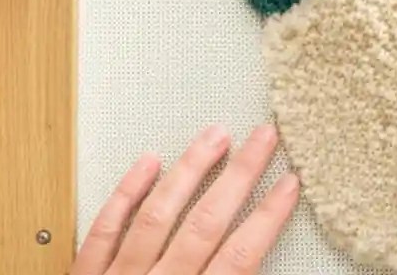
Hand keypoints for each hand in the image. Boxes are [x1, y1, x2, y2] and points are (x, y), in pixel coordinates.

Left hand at [71, 124, 298, 274]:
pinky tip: (147, 163)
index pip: (241, 257)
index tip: (291, 185)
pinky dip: (126, 193)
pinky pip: (105, 229)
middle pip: (206, 224)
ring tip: (215, 135)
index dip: (269, 217)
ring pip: (158, 214)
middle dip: (240, 176)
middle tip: (264, 138)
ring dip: (190, 170)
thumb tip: (258, 274)